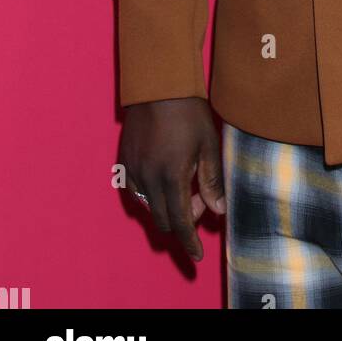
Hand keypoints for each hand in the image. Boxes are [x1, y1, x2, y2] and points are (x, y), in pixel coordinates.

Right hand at [119, 97, 224, 261]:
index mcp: (171, 176)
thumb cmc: (188, 111)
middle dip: (183, 219)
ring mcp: (132, 171)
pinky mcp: (124, 162)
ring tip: (184, 183)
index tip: (196, 256)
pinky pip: (135, 192)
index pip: (181, 222)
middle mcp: (147, 178)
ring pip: (149, 208)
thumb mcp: (208, 144)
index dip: (189, 242)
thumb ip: (211, 180)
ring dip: (167, 207)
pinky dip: (151, 195)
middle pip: (164, 220)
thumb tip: (217, 211)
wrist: (158, 84)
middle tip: (200, 200)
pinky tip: (164, 178)